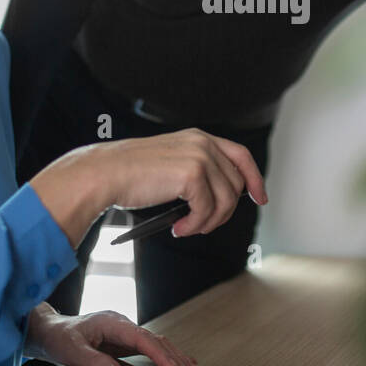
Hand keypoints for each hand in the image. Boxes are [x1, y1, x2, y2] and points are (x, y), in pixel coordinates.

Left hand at [24, 305, 196, 365]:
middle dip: (174, 354)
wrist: (51, 331)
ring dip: (173, 355)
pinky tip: (177, 363)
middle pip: (154, 339)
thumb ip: (93, 361)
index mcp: (112, 322)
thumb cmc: (60, 336)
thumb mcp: (71, 350)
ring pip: (155, 343)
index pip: (141, 337)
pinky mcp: (124, 343)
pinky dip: (164, 356)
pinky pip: (148, 349)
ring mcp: (125, 333)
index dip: (158, 352)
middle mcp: (122, 325)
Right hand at [30, 128, 266, 246]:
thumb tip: (220, 199)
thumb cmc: (129, 173)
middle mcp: (203, 143)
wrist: (105, 173)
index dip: (254, 178)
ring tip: (186, 228)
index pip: (241, 155)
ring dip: (207, 222)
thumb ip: (196, 172)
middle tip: (200, 224)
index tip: (259, 197)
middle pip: (235, 185)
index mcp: (198, 138)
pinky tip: (179, 228)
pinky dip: (195, 226)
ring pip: (225, 202)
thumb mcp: (170, 164)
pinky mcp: (193, 175)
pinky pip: (208, 211)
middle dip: (222, 212)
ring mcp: (200, 157)